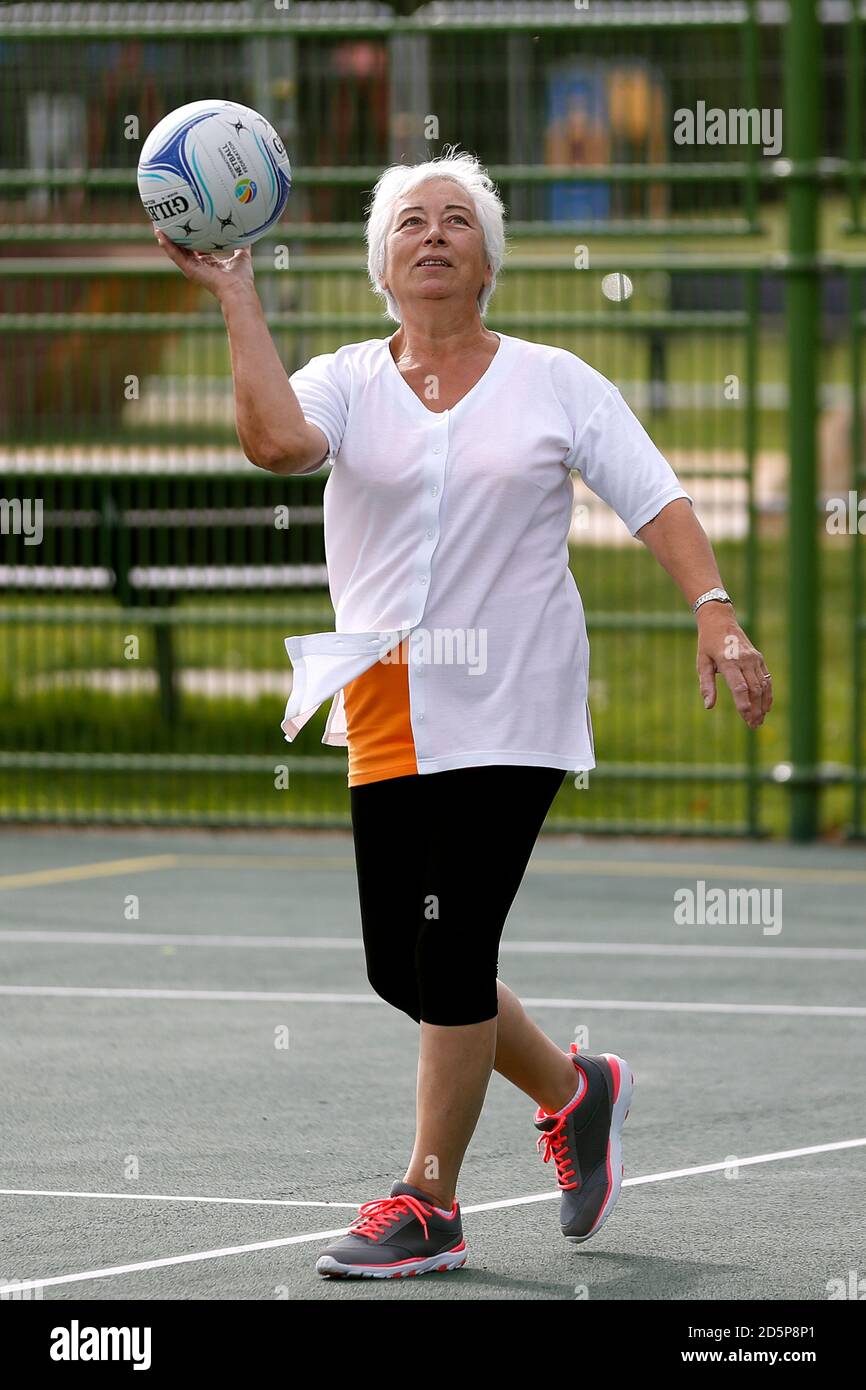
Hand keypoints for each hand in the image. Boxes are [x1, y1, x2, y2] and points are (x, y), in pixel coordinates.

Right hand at [152, 225, 255, 302]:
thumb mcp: (243, 255)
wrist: (237, 289)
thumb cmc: (242, 277)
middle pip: (184, 249)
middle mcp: (200, 265)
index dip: (193, 238)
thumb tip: (247, 230)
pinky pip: (175, 255)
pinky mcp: (189, 269)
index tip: (188, 226)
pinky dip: (167, 245)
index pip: (198, 249)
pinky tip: (159, 234)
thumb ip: (242, 244)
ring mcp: (193, 268)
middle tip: (169, 223)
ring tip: (158, 226)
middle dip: (176, 237)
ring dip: (166, 239)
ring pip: (176, 251)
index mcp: (211, 263)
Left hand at [696, 605, 772, 729]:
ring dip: (762, 705)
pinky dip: (768, 694)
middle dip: (754, 709)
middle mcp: (744, 660)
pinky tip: (766, 707)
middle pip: (754, 689)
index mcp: (728, 661)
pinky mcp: (759, 658)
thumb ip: (706, 685)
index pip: (739, 687)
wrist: (720, 621)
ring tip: (759, 721)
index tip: (745, 718)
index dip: (743, 704)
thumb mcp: (702, 663)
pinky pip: (766, 679)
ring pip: (763, 686)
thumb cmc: (707, 644)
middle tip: (753, 725)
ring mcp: (754, 659)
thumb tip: (709, 706)